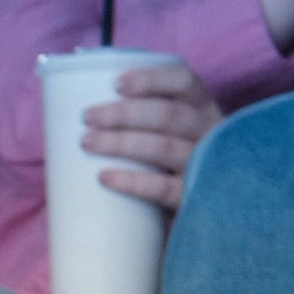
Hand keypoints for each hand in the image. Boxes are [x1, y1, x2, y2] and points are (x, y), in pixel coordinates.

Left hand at [69, 53, 217, 210]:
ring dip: (121, 142)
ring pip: (163, 148)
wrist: (206, 213)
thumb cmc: (172, 163)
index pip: (185, 82)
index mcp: (202, 108)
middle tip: (88, 117)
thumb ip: (142, 117)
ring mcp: (204, 167)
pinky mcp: (193, 199)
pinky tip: (105, 177)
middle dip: (125, 113)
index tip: (116, 84)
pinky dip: (132, 181)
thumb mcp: (170, 134)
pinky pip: (163, 188)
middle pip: (169, 115)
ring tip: (87, 142)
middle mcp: (209, 133)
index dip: (152, 80)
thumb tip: (85, 108)